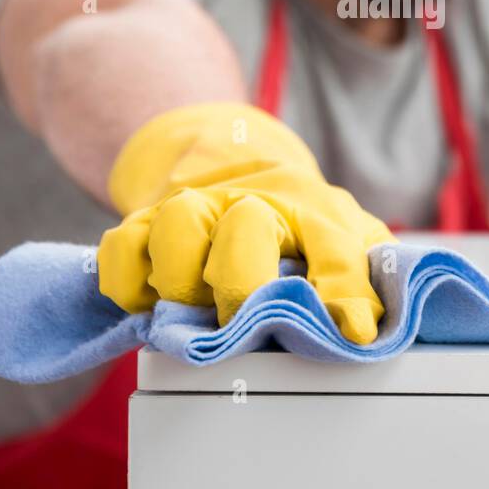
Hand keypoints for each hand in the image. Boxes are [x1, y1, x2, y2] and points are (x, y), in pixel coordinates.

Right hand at [97, 103, 393, 342]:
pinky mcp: (146, 218)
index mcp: (313, 208)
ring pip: (177, 225)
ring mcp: (196, 205)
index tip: (352, 333)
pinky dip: (128, 284)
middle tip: (240, 321)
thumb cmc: (297, 216)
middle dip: (242, 285)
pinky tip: (149, 302)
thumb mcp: (345, 234)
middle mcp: (253, 200)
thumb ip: (364, 275)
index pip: (335, 245)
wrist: (231, 155)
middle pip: (245, 227)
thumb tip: (366, 329)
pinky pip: (121, 248)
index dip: (345, 290)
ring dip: (181, 279)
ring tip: (193, 308)